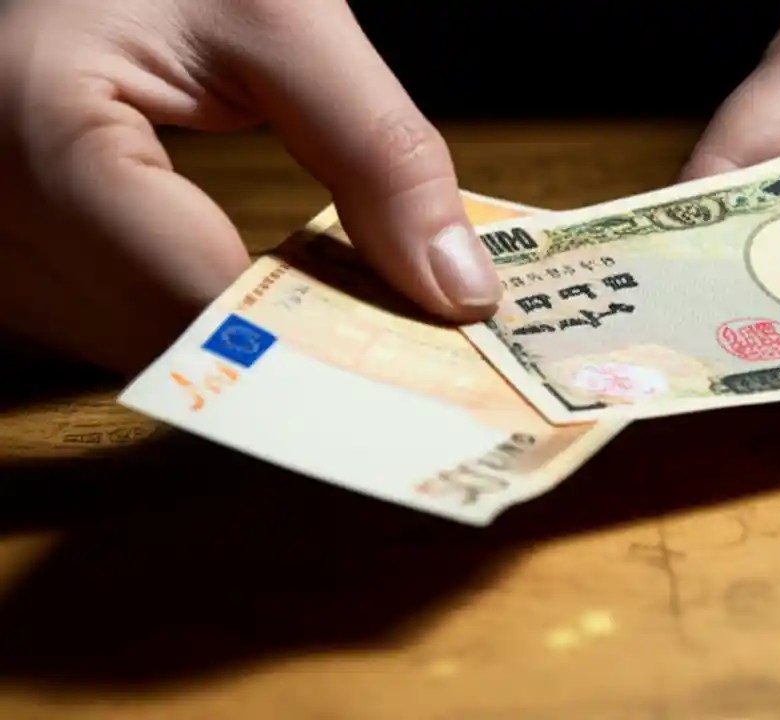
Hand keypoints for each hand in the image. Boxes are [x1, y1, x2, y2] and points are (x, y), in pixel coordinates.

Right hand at [0, 0, 501, 374]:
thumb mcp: (283, 21)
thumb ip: (377, 149)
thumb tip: (457, 291)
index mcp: (43, 138)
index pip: (202, 305)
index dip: (321, 346)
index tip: (427, 362)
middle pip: (175, 349)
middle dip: (298, 351)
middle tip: (410, 343)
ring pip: (149, 354)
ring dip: (251, 343)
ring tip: (344, 310)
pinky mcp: (12, 259)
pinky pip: (120, 328)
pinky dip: (204, 319)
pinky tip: (265, 293)